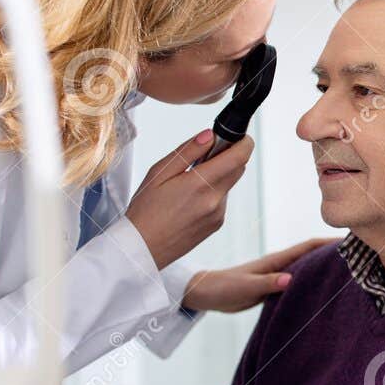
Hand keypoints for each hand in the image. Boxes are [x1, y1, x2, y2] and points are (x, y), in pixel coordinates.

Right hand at [125, 129, 255, 269]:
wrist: (141, 249)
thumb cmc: (144, 210)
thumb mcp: (159, 173)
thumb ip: (187, 151)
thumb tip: (210, 135)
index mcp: (200, 185)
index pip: (239, 157)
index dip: (243, 142)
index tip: (237, 135)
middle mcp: (215, 201)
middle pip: (238, 168)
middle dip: (228, 156)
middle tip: (204, 154)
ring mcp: (218, 215)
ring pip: (228, 184)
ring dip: (218, 175)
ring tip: (189, 181)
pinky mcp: (217, 224)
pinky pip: (222, 200)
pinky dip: (212, 192)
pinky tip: (189, 199)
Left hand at [181, 236, 337, 313]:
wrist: (205, 294)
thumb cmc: (222, 289)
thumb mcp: (244, 287)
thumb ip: (266, 283)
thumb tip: (290, 279)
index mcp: (276, 261)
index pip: (308, 246)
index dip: (329, 242)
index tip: (351, 241)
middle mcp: (280, 265)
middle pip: (313, 255)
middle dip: (334, 253)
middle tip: (359, 257)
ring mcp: (277, 275)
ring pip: (307, 269)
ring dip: (325, 268)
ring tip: (348, 273)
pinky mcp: (274, 287)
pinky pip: (299, 282)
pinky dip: (312, 282)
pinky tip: (321, 290)